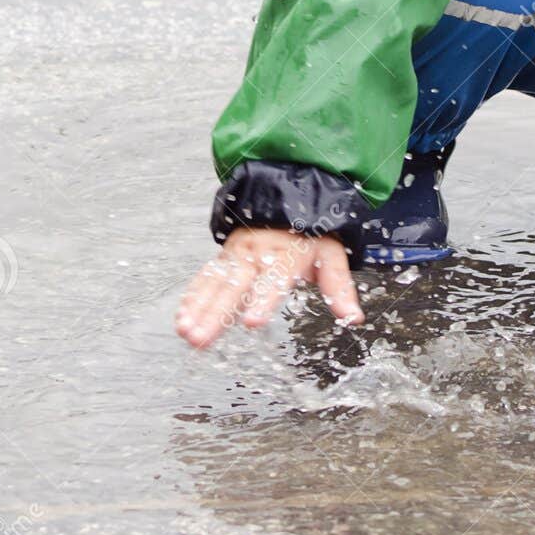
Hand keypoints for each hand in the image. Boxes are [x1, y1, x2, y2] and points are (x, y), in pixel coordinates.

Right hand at [175, 228, 363, 348]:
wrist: (288, 198)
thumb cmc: (310, 235)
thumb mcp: (331, 254)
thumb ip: (338, 287)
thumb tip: (352, 318)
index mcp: (286, 254)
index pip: (274, 279)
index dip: (262, 300)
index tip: (251, 322)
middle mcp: (256, 254)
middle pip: (235, 286)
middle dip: (216, 313)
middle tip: (200, 337)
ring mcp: (237, 255)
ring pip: (215, 283)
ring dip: (198, 308)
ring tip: (186, 332)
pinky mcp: (225, 258)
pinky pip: (206, 277)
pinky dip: (192, 297)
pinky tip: (181, 318)